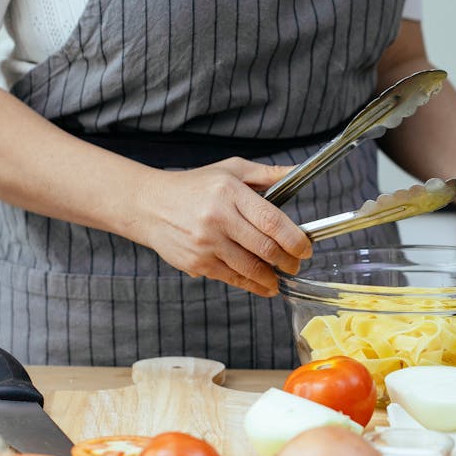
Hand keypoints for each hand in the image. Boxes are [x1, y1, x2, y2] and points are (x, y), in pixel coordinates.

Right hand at [131, 157, 311, 296]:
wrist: (149, 205)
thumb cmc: (194, 186)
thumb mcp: (231, 170)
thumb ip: (267, 174)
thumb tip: (300, 170)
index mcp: (229, 192)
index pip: (271, 220)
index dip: (294, 238)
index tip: (305, 247)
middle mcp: (217, 218)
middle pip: (264, 248)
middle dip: (287, 261)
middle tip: (296, 264)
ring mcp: (206, 243)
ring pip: (250, 268)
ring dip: (272, 277)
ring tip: (281, 277)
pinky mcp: (197, 262)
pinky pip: (232, 278)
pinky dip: (253, 285)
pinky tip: (264, 285)